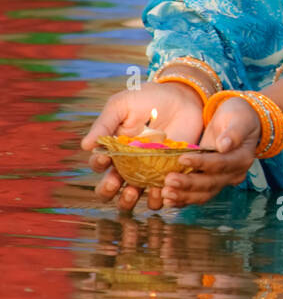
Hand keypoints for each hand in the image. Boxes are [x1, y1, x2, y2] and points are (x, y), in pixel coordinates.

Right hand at [80, 81, 203, 213]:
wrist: (183, 98)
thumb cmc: (148, 98)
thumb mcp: (122, 105)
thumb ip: (105, 124)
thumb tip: (85, 145)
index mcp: (113, 148)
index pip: (98, 165)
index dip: (98, 165)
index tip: (104, 159)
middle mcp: (127, 164)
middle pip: (110, 188)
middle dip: (107, 191)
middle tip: (115, 183)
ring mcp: (148, 171)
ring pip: (132, 197)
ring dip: (128, 200)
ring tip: (132, 191)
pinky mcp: (169, 174)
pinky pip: (160, 194)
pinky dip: (157, 198)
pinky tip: (159, 189)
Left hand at [161, 96, 262, 207]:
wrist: (237, 122)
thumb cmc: (238, 116)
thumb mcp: (240, 118)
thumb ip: (234, 132)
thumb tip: (224, 145)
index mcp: (241, 158)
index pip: (221, 164)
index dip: (202, 163)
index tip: (182, 159)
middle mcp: (233, 174)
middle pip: (211, 183)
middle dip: (188, 184)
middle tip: (168, 180)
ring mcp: (221, 180)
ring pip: (204, 194)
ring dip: (184, 196)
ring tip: (165, 194)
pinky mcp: (210, 183)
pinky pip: (197, 195)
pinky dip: (183, 200)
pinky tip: (168, 201)